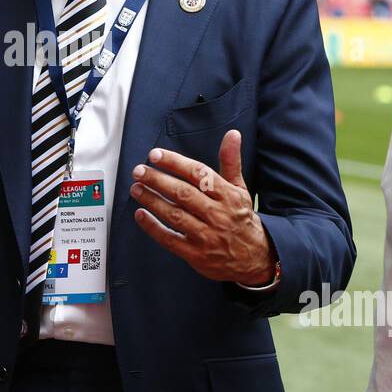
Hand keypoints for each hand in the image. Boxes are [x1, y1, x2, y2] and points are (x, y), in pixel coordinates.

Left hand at [129, 129, 276, 284]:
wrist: (255, 257)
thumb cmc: (241, 218)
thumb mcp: (240, 189)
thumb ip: (231, 161)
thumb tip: (232, 134)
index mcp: (228, 195)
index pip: (199, 174)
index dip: (175, 163)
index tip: (155, 155)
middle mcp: (217, 214)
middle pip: (183, 193)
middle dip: (158, 180)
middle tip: (139, 171)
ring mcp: (207, 236)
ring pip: (175, 215)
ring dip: (152, 200)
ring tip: (136, 188)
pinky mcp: (196, 255)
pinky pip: (170, 239)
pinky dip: (153, 227)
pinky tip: (140, 214)